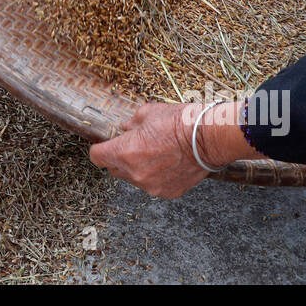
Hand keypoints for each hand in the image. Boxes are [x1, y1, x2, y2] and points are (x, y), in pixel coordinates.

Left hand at [88, 103, 208, 198]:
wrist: (209, 138)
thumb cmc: (179, 122)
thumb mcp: (148, 113)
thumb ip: (131, 124)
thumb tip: (125, 129)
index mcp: (125, 152)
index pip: (97, 157)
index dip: (100, 148)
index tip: (105, 144)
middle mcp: (135, 173)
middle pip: (114, 169)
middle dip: (119, 158)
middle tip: (133, 145)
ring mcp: (152, 186)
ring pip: (134, 179)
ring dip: (138, 168)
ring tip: (155, 153)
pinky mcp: (169, 192)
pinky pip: (153, 186)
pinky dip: (156, 176)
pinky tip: (167, 163)